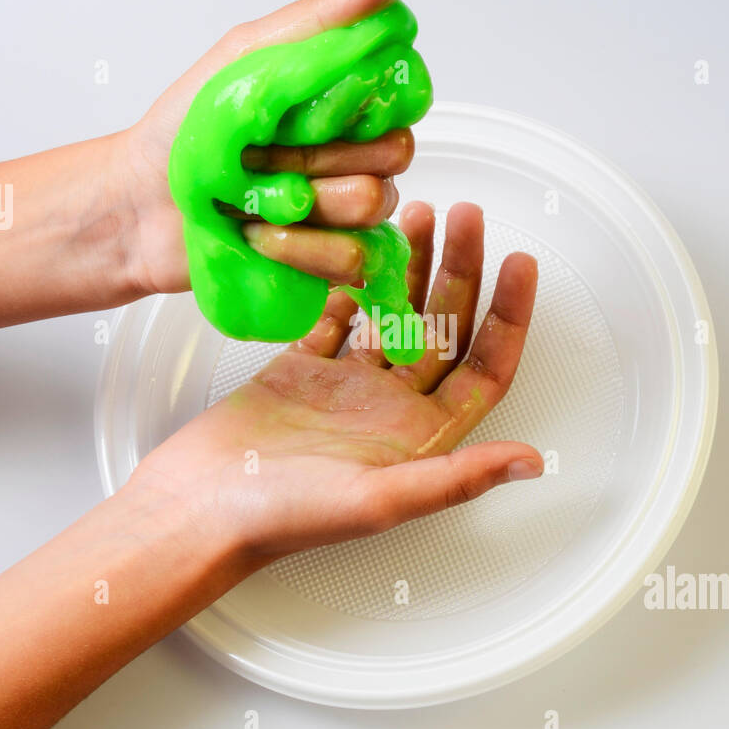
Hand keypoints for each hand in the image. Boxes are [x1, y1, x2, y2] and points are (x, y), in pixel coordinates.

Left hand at [117, 0, 413, 296]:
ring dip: (303, 200)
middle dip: (319, 151)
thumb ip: (325, 18)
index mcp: (344, 103)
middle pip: (394, 152)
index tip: (308, 103)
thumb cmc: (187, 129)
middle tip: (263, 151)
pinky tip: (260, 236)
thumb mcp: (250, 56)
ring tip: (253, 197)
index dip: (360, 101)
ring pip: (373, 203)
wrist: (139, 204)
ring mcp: (346, 213)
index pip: (403, 96)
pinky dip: (299, 248)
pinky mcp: (331, 263)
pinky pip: (353, 258)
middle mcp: (355, 156)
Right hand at [132, 202, 542, 568]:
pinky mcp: (301, 370)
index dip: (509, 316)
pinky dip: (350, 279)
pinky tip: (360, 243)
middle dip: (460, 270)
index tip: (519, 261)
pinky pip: (338, 314)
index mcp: (420, 439)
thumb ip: (457, 478)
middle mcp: (391, 410)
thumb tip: (532, 463)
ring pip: (393, 313)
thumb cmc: (282, 516)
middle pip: (444, 328)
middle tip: (466, 215)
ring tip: (419, 212)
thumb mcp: (379, 500)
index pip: (484, 368)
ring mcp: (347, 388)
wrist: (195, 508)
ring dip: (411, 266)